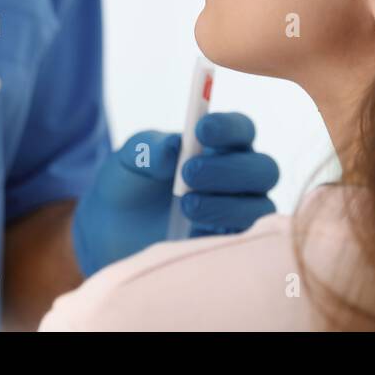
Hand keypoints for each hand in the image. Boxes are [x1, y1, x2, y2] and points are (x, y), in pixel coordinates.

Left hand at [72, 112, 278, 276]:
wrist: (111, 232)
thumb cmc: (129, 185)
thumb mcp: (130, 160)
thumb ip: (150, 149)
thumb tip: (175, 147)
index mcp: (219, 146)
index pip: (242, 130)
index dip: (229, 127)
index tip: (202, 130)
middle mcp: (238, 178)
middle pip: (264, 169)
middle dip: (229, 169)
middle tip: (188, 173)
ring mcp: (239, 214)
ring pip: (260, 207)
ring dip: (225, 204)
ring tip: (186, 206)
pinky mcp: (230, 246)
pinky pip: (247, 242)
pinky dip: (224, 233)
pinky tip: (193, 231)